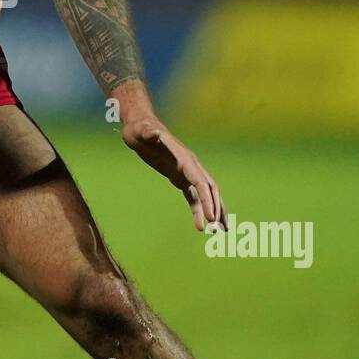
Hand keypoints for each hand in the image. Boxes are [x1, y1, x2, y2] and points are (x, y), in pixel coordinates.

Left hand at [120, 114, 227, 232]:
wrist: (139, 127)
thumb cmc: (140, 129)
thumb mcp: (141, 131)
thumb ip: (149, 133)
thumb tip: (155, 133)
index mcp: (184, 158)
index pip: (201, 182)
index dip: (207, 200)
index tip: (210, 218)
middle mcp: (190, 165)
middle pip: (209, 190)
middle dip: (216, 209)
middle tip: (219, 231)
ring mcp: (185, 172)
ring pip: (205, 195)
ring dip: (213, 212)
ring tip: (219, 232)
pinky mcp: (178, 177)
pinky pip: (192, 197)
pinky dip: (198, 210)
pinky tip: (200, 226)